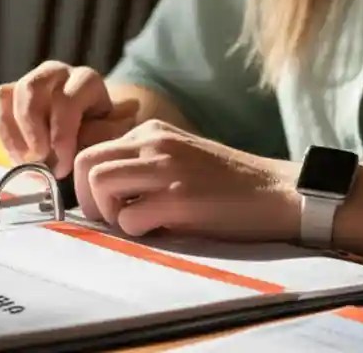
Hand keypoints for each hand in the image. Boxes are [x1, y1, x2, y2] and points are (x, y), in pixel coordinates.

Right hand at [0, 62, 139, 177]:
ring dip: (14, 133)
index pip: (67, 100)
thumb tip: (67, 152)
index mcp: (85, 81)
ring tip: (26, 162)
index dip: (61, 135)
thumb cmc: (101, 136)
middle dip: (32, 130)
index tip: (62, 167)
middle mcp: (56, 73)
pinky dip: (2, 132)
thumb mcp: (108, 139)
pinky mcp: (11, 92)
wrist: (92, 133)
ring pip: (8, 94)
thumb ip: (94, 140)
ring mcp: (30, 80)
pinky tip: (16, 156)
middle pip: (31, 88)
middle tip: (39, 161)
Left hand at [75, 119, 299, 241]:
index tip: (98, 205)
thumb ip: (142, 165)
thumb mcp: (179, 158)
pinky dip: (135, 231)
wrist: (279, 192)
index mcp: (152, 132)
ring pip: (99, 183)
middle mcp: (154, 143)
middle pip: (84, 162)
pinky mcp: (179, 199)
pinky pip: (129, 217)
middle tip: (105, 218)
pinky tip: (160, 231)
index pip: (91, 149)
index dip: (83, 183)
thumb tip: (98, 192)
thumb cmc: (228, 185)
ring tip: (132, 223)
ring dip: (107, 212)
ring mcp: (166, 169)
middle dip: (84, 197)